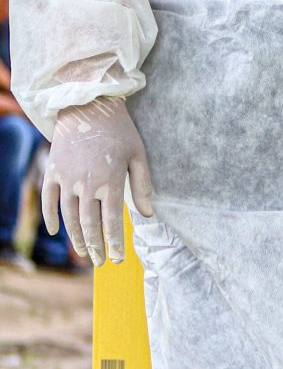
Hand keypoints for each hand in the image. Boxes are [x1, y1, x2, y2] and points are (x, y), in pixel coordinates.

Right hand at [41, 97, 154, 266]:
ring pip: (69, 217)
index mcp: (110, 181)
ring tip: (84, 253)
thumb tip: (149, 215)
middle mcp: (86, 183)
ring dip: (76, 238)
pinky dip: (51, 218)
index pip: (112, 222)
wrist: (89, 106)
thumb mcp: (138, 155)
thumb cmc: (120, 131)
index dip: (115, 243)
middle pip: (89, 224)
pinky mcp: (52, 172)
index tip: (118, 259)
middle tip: (102, 262)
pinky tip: (57, 231)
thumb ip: (142, 186)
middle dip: (96, 247)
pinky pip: (48, 201)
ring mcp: (66, 179)